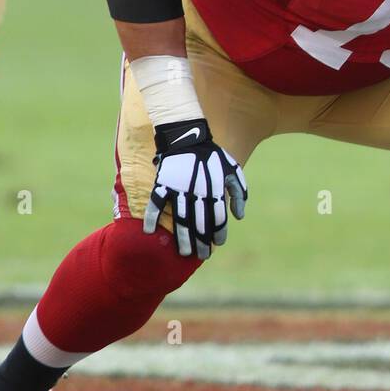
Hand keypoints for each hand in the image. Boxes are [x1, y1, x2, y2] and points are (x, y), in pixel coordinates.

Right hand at [143, 118, 247, 259]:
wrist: (187, 136)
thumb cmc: (211, 155)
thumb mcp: (232, 169)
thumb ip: (238, 193)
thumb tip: (239, 217)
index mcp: (214, 189)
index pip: (218, 218)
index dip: (219, 233)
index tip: (218, 244)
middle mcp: (197, 192)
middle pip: (200, 224)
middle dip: (202, 242)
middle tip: (202, 255)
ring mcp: (178, 188)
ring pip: (180, 219)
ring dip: (182, 238)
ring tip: (185, 252)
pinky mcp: (162, 183)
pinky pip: (155, 203)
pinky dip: (152, 217)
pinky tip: (150, 232)